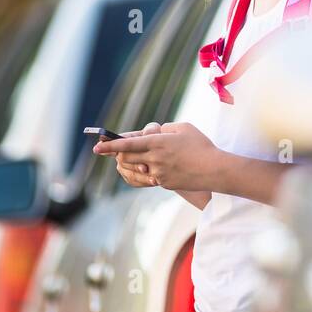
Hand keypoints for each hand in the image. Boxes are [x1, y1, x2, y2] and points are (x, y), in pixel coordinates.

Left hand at [92, 121, 222, 192]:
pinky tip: (165, 166)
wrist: (215, 170)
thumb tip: (153, 132)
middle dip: (120, 154)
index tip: (96, 147)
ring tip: (146, 157)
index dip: (110, 145)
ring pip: (137, 169)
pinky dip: (152, 170)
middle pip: (126, 158)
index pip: (127, 144)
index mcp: (158, 142)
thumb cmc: (202, 145)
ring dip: (136, 163)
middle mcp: (154, 158)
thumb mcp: (184, 128)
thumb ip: (165, 128)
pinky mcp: (163, 184)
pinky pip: (150, 176)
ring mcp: (158, 173)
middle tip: (119, 151)